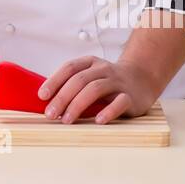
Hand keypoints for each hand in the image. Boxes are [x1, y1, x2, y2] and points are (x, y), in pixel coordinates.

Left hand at [36, 56, 161, 123]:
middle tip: (50, 114)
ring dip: (78, 105)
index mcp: (90, 63)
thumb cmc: (109, 82)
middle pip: (79, 80)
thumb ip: (73, 86)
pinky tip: (98, 121)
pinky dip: (108, 111)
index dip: (54, 81)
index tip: (42, 96)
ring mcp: (117, 82)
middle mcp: (103, 69)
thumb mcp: (91, 77)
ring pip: (95, 89)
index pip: (69, 68)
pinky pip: (119, 102)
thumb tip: (48, 103)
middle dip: (62, 97)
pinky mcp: (131, 96)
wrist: (142, 78)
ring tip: (66, 120)